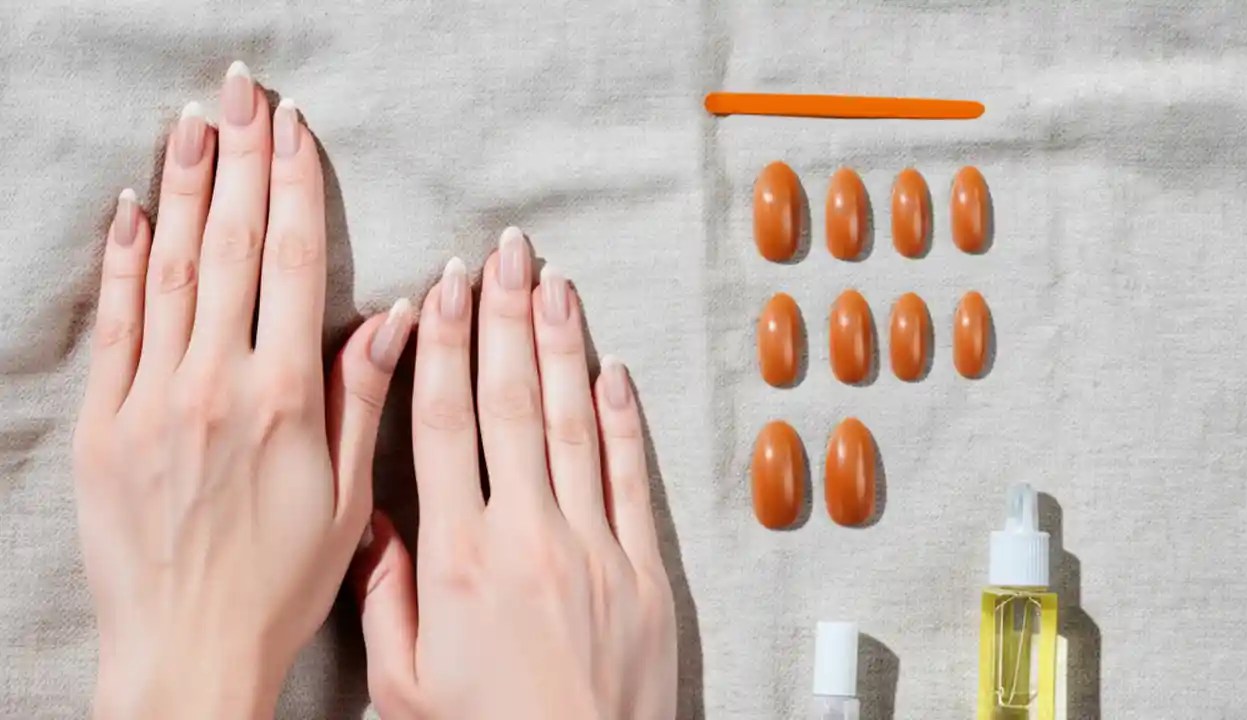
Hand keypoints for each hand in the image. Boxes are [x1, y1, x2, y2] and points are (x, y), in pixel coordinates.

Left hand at [73, 62, 412, 718]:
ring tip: (193, 124)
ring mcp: (152, 400)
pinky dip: (124, 263)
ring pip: (169, 271)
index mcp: (283, 399)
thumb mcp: (347, 497)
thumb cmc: (280, 581)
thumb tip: (398, 315)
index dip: (292, 189)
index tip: (293, 132)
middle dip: (238, 160)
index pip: (290, 266)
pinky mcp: (105, 425)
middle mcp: (215, 384)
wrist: (187, 648)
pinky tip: (134, 212)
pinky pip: (115, 325)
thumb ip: (364, 396)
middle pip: (229, 248)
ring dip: (182, 189)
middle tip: (243, 93)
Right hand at [348, 228, 677, 718]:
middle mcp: (526, 534)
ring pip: (575, 423)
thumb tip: (372, 524)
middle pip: (512, 403)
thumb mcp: (403, 683)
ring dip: (562, 346)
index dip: (442, 347)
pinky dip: (624, 419)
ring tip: (554, 283)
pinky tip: (612, 368)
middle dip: (505, 319)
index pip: (445, 425)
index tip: (443, 289)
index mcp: (458, 556)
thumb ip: (384, 597)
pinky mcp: (643, 568)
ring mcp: (593, 545)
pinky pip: (631, 477)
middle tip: (506, 253)